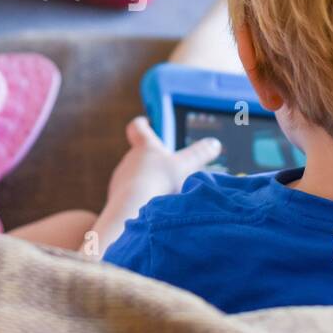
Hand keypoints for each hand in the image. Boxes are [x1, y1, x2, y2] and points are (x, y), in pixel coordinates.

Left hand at [105, 117, 221, 213]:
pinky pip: (130, 194)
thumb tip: (214, 143)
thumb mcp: (186, 166)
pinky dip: (141, 197)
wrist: (131, 209)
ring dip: (147, 181)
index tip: (145, 122)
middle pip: (139, 154)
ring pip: (134, 176)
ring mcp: (121, 179)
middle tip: (168, 168)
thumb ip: (200, 154)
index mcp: (144, 146)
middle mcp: (129, 160)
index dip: (141, 124)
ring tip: (162, 192)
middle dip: (152, 160)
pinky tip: (152, 206)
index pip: (137, 128)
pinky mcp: (117, 198)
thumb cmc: (159, 182)